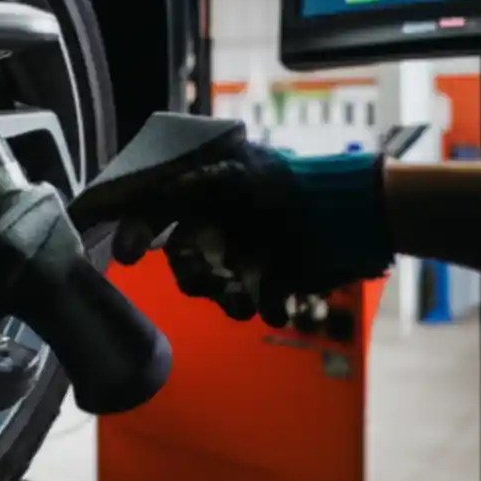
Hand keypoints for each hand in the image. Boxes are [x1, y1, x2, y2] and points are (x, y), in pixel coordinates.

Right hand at [86, 139, 392, 326]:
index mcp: (201, 203)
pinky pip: (262, 304)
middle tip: (210, 283)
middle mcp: (215, 236)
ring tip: (242, 303)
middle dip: (195, 277)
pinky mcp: (271, 286)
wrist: (351, 205)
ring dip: (229, 299)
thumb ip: (211, 178)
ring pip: (221, 290)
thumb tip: (172, 186)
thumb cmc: (292, 180)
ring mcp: (241, 264)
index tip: (129, 252)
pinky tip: (281, 311)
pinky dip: (270, 308)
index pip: (155, 218)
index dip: (136, 232)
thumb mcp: (249, 170)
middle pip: (187, 265)